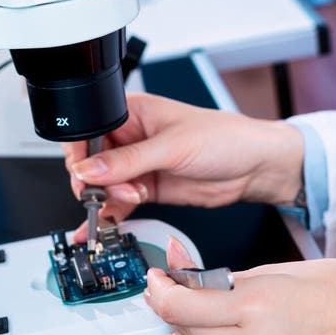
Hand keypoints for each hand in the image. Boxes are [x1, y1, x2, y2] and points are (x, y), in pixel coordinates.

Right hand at [62, 92, 303, 241]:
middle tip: (105, 192)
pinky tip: (107, 223)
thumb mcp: (173, 146)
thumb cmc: (224, 137)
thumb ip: (129, 160)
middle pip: (92, 161)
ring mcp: (139, 164)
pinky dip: (112, 214)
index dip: (81, 151)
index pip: (91, 128)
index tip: (82, 172)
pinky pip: (120, 202)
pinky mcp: (148, 188)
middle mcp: (132, 137)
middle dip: (95, 179)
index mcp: (133, 112)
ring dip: (107, 198)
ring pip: (105, 185)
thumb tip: (90, 168)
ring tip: (129, 199)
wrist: (254, 167)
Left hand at [146, 238, 335, 334]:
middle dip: (170, 309)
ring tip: (188, 317)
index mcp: (258, 307)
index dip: (158, 290)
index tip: (155, 279)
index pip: (181, 305)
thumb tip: (186, 271)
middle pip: (185, 334)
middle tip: (169, 290)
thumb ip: (227, 277)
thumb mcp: (281, 270)